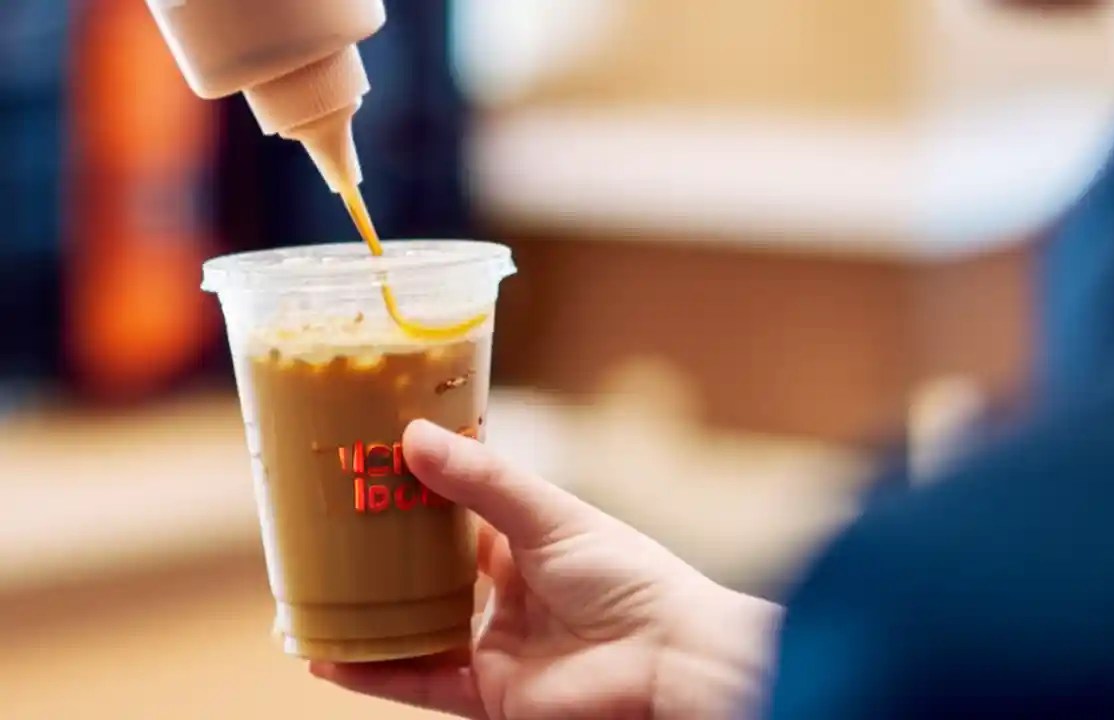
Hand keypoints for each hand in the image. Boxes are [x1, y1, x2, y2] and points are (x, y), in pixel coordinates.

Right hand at [311, 419, 780, 719]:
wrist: (668, 662)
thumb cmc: (628, 577)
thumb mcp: (550, 515)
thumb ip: (481, 483)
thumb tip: (411, 436)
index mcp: (522, 539)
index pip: (452, 510)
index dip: (407, 491)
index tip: (356, 464)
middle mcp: (502, 591)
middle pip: (422, 571)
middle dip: (371, 555)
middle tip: (313, 528)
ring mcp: (492, 643)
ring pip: (410, 628)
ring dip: (359, 615)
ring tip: (301, 595)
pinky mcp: (487, 692)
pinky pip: (416, 683)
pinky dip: (372, 672)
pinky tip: (325, 656)